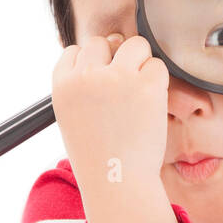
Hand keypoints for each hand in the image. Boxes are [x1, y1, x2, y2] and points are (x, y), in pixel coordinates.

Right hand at [51, 34, 181, 222]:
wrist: (117, 180)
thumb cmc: (98, 154)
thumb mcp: (73, 116)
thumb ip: (82, 84)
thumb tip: (111, 46)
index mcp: (63, 85)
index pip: (77, 51)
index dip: (93, 64)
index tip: (102, 86)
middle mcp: (86, 76)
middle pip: (104, 42)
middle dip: (116, 59)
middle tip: (124, 90)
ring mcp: (117, 78)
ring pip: (135, 44)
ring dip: (141, 62)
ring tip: (140, 93)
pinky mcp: (146, 85)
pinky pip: (158, 64)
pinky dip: (159, 80)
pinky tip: (152, 102)